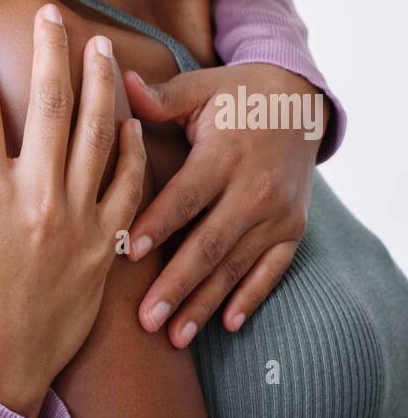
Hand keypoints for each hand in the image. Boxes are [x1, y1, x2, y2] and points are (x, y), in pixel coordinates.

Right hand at [0, 4, 146, 417]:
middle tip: (52, 13)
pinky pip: (128, 186)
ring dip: (101, 82)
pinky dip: (132, 148)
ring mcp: (77, 220)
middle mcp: (35, 197)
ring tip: (101, 45)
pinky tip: (130, 118)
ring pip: (97, 133)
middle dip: (50, 50)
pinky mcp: (106, 246)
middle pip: (49, 103)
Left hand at [122, 63, 324, 347]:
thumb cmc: (236, 94)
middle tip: (146, 320)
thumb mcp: (200, 88)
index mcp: (224, 155)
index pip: (187, 196)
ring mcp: (278, 214)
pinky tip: (227, 325)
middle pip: (210, 244)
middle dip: (177, 285)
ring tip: (174, 337)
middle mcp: (254, 189)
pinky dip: (250, 298)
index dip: (158, 224)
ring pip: (236, 266)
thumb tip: (119, 81)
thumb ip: (161, 97)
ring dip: (205, 303)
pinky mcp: (293, 229)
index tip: (129, 252)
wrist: (299, 102)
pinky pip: (271, 271)